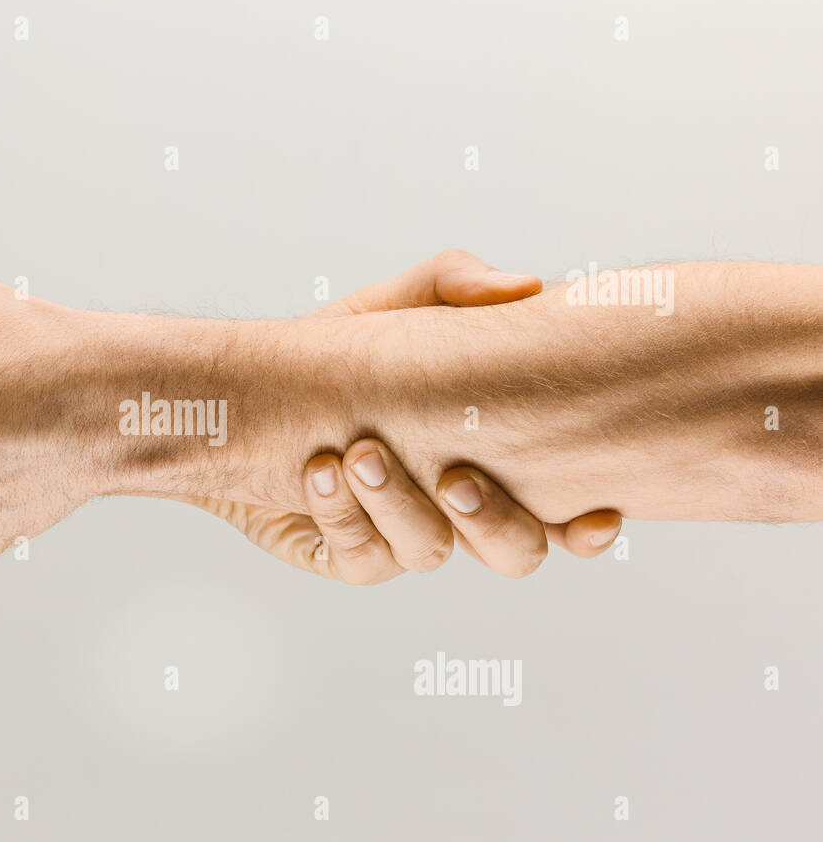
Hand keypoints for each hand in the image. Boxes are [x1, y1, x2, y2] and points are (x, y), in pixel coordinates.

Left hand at [177, 251, 622, 582]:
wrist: (245, 397)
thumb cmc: (336, 355)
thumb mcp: (390, 311)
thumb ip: (451, 288)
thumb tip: (524, 285)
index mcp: (489, 457)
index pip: (564, 507)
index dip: (587, 527)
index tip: (596, 512)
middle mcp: (455, 509)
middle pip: (514, 552)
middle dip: (493, 521)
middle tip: (454, 475)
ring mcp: (402, 538)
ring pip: (430, 553)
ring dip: (398, 506)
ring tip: (357, 453)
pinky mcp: (348, 556)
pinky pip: (361, 556)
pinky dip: (340, 512)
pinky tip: (317, 471)